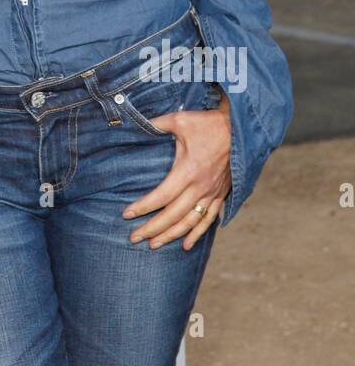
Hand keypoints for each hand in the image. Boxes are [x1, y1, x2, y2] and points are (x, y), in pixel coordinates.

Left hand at [122, 93, 231, 249]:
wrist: (239, 128)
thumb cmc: (207, 124)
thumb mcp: (179, 120)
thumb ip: (156, 124)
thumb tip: (134, 123)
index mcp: (188, 171)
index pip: (161, 196)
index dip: (143, 207)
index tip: (127, 215)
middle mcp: (200, 187)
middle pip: (173, 215)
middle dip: (152, 228)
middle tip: (134, 238)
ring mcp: (212, 193)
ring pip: (190, 222)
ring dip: (171, 235)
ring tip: (153, 245)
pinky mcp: (221, 194)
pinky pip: (209, 219)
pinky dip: (197, 234)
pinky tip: (186, 245)